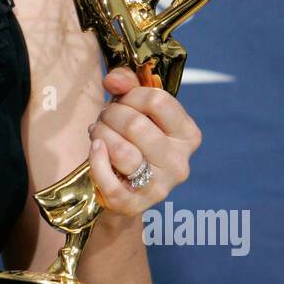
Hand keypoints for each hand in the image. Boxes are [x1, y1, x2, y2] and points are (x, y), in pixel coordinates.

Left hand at [86, 66, 201, 215]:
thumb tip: (113, 79)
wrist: (122, 190)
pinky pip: (109, 180)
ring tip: (97, 134)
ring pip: (122, 151)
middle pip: (136, 124)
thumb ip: (127, 84)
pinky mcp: (134, 205)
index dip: (131, 95)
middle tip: (104, 119)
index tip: (120, 100)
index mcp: (188, 135)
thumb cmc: (131, 141)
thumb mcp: (135, 108)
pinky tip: (95, 149)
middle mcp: (180, 162)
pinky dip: (95, 160)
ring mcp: (160, 186)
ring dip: (100, 134)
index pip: (158, 100)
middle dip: (110, 115)